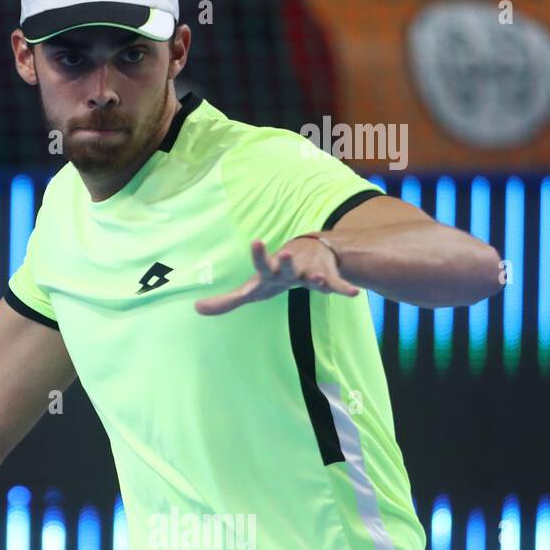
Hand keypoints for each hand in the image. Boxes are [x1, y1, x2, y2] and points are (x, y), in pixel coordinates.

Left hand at [194, 236, 360, 315]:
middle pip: (286, 267)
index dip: (258, 254)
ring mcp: (309, 273)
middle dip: (284, 262)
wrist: (311, 255)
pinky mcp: (326, 279)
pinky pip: (336, 285)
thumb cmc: (276, 276)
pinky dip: (343, 289)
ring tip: (319, 281)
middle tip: (283, 254)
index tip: (256, 239)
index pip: (261, 263)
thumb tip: (196, 309)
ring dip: (315, 278)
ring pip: (312, 275)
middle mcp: (289, 270)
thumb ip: (227, 301)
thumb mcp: (252, 289)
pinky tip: (352, 293)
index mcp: (270, 272)